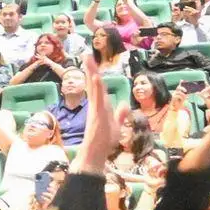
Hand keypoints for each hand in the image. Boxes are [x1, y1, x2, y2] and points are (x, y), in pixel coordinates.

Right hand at [75, 57, 115, 174]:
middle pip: (94, 84)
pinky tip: (96, 78)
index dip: (95, 74)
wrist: (95, 155)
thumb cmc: (104, 143)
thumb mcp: (116, 125)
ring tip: (88, 60)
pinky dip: (97, 88)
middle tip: (86, 55)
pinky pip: (97, 98)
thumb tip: (124, 104)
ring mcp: (95, 110)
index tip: (91, 62)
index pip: (97, 87)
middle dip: (91, 69)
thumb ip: (120, 114)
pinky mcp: (97, 115)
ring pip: (94, 88)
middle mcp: (96, 106)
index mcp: (100, 107)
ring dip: (92, 73)